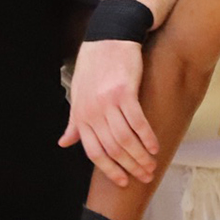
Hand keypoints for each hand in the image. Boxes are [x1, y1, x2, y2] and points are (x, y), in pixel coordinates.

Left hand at [59, 40, 156, 186]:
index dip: (109, 169)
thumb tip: (64, 143)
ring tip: (152, 165)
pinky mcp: (124, 92)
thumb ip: (74, 122)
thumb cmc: (94, 66)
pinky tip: (155, 146)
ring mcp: (108, 102)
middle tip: (144, 176)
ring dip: (141, 156)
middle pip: (113, 148)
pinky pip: (137, 121)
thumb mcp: (78, 95)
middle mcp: (92, 112)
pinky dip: (147, 137)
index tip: (122, 181)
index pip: (94, 152)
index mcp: (81, 116)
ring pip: (126, 138)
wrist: (109, 37)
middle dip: (130, 166)